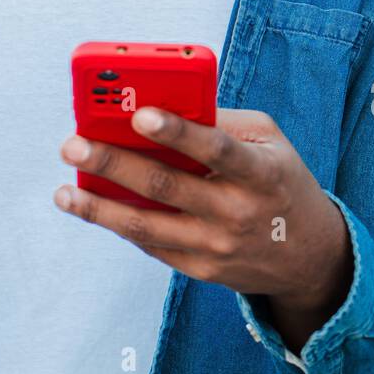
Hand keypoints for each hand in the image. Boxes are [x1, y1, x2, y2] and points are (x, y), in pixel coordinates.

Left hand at [55, 107, 352, 347]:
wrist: (309, 256)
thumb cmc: (281, 181)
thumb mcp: (268, 142)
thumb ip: (220, 122)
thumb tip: (161, 104)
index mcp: (261, 173)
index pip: (215, 149)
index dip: (177, 131)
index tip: (138, 114)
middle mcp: (238, 213)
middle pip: (166, 187)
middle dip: (114, 164)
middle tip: (74, 145)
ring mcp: (217, 247)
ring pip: (148, 226)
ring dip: (100, 208)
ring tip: (65, 190)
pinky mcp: (200, 269)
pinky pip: (151, 244)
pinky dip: (117, 224)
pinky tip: (89, 206)